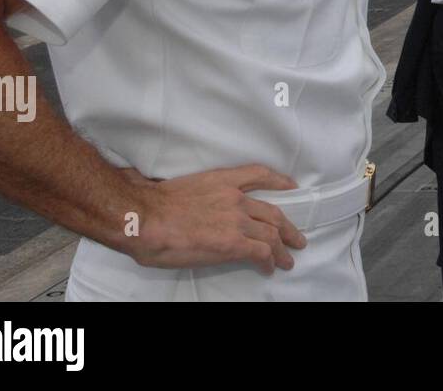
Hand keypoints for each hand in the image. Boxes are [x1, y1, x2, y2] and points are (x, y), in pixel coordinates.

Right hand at [127, 164, 306, 274]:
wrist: (146, 218)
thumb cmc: (155, 204)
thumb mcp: (187, 187)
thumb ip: (204, 193)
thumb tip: (203, 205)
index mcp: (223, 181)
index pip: (260, 175)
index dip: (280, 181)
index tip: (291, 187)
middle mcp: (236, 198)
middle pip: (272, 212)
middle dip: (288, 227)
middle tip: (296, 238)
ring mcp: (236, 221)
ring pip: (272, 234)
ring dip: (283, 248)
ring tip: (288, 259)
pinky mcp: (233, 243)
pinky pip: (261, 252)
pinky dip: (269, 260)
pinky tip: (270, 268)